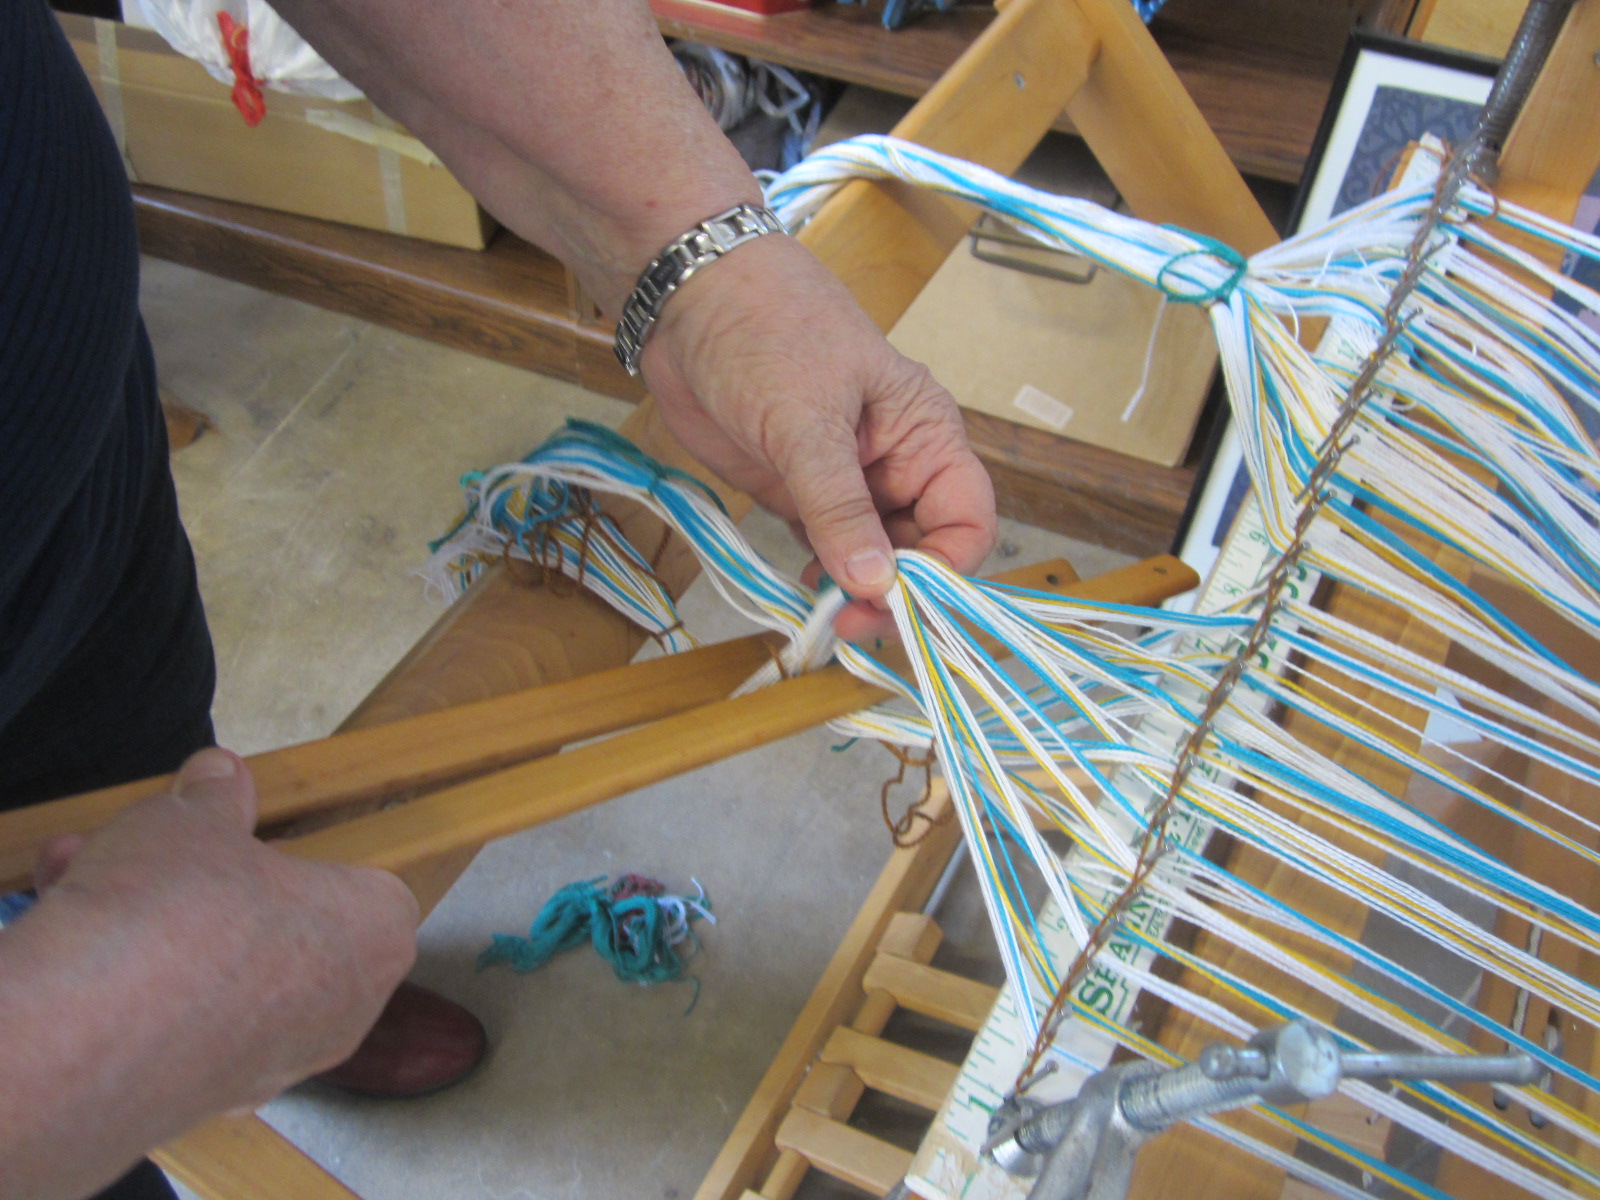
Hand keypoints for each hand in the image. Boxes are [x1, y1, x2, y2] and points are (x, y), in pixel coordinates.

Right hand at [1, 749, 417, 1199]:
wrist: (96, 1037)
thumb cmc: (181, 912)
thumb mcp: (194, 821)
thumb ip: (213, 797)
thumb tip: (220, 774)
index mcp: (378, 929)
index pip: (365, 882)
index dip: (302, 854)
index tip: (249, 840)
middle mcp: (346, 1005)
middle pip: (286, 929)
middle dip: (212, 886)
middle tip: (160, 850)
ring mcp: (281, 1060)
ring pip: (225, 975)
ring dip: (160, 925)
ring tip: (85, 874)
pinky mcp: (213, 1098)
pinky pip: (185, 1024)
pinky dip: (140, 985)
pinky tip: (77, 944)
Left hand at [640, 233, 996, 640]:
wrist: (687, 301)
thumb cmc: (764, 330)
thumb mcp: (806, 420)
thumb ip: (839, 506)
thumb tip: (875, 583)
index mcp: (925, 433)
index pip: (968, 519)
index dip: (945, 570)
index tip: (897, 602)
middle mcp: (898, 465)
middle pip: (925, 552)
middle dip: (897, 593)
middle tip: (849, 624)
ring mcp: (849, 484)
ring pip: (875, 560)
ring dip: (857, 595)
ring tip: (825, 617)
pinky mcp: (802, 496)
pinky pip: (828, 553)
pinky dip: (823, 582)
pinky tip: (804, 596)